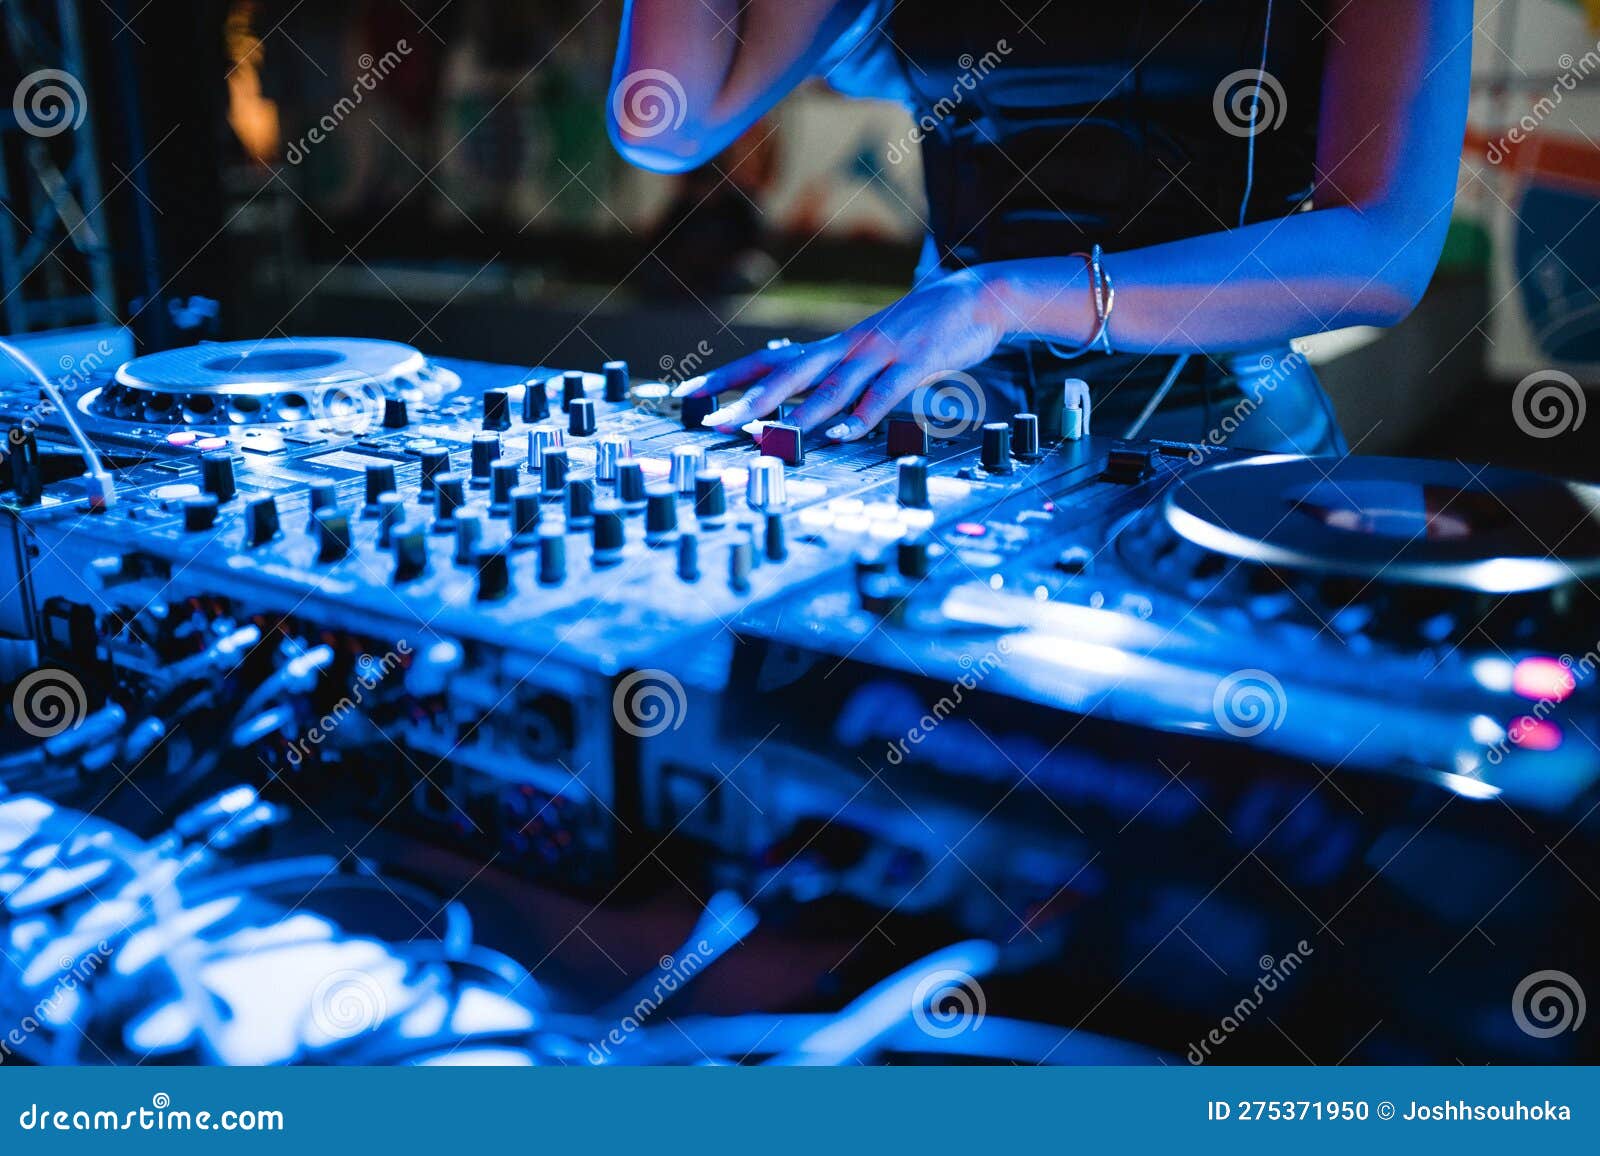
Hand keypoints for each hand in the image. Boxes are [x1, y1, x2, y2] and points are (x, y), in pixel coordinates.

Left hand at [678, 270, 1008, 439]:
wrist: (975, 296)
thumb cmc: (922, 330)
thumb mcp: (872, 350)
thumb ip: (841, 372)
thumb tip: (808, 396)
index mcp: (834, 348)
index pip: (770, 360)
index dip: (729, 377)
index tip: (690, 393)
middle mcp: (848, 347)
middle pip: (787, 374)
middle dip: (747, 401)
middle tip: (712, 423)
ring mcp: (879, 353)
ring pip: (831, 386)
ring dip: (797, 414)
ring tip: (765, 435)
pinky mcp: (913, 362)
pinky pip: (883, 393)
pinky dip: (862, 416)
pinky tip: (844, 435)